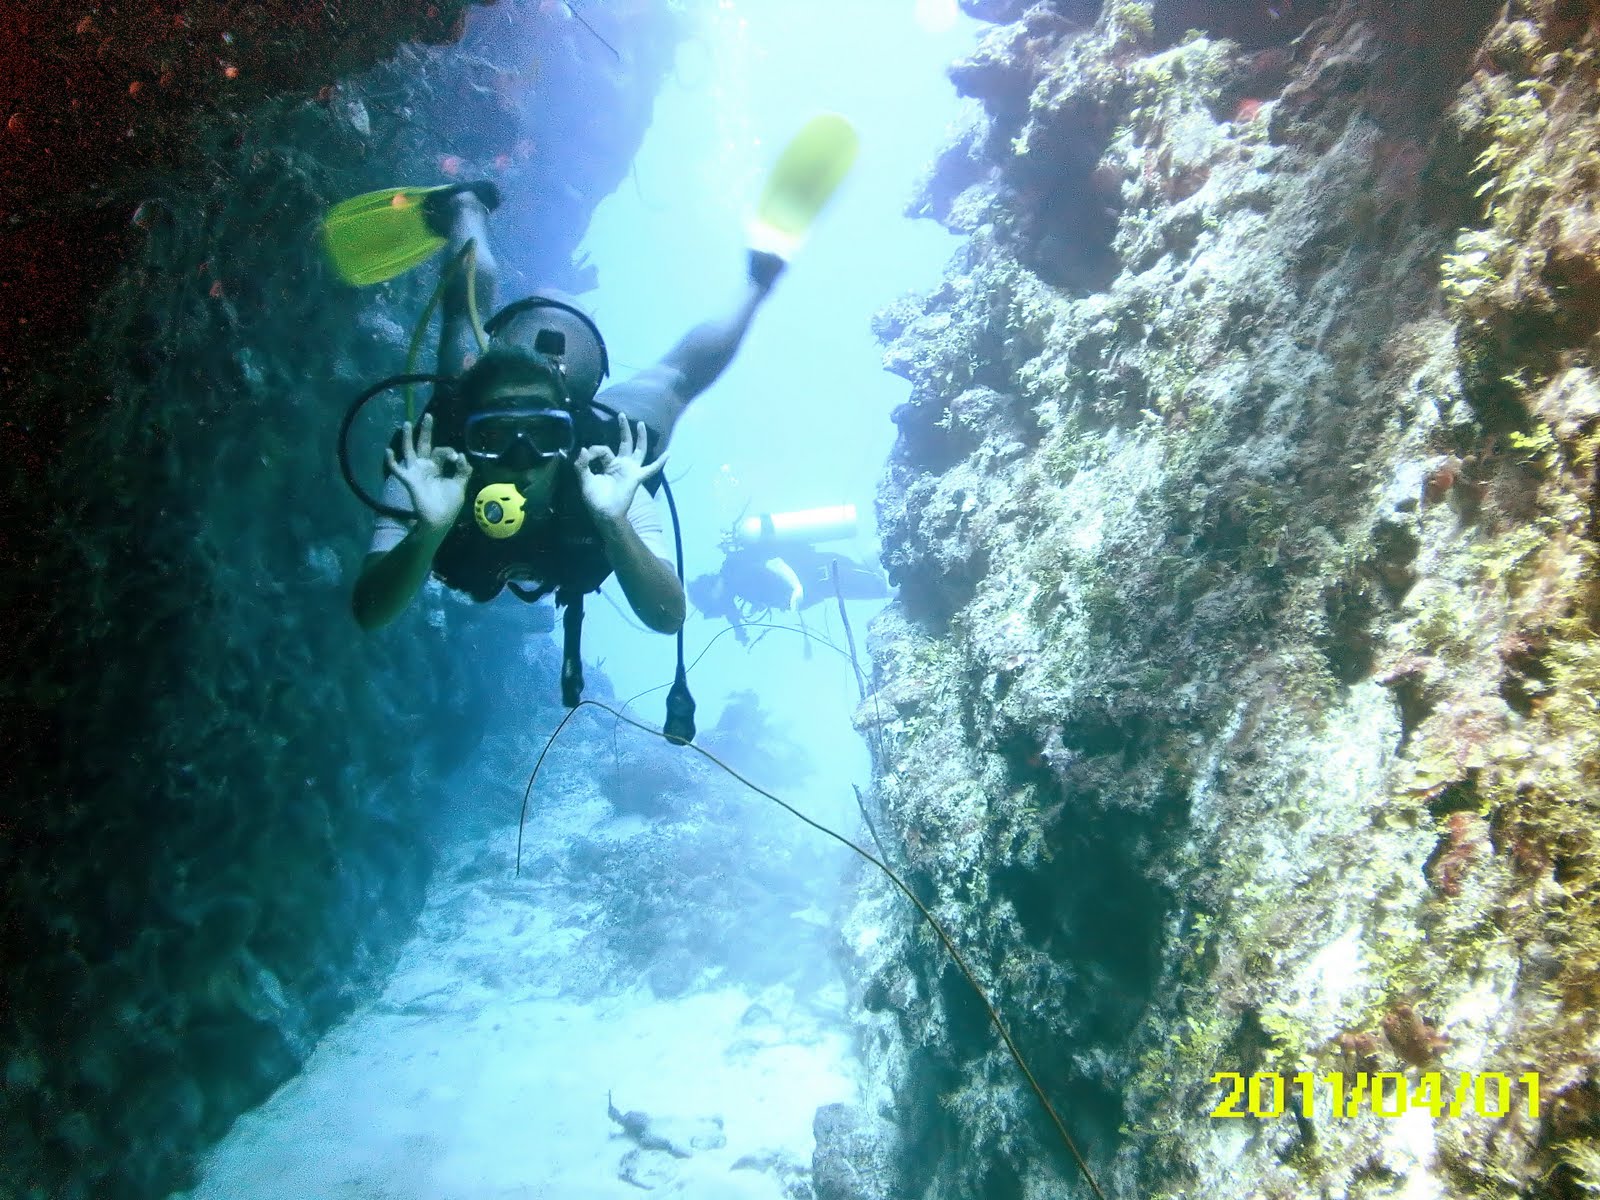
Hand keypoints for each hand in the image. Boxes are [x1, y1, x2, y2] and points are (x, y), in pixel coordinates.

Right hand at [384, 413, 471, 533]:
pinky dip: (391, 461)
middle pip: (424, 444)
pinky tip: (388, 450)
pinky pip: (397, 469)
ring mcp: (416, 472)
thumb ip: (463, 470)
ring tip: (406, 423)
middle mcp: (426, 467)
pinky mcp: (409, 479)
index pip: (442, 452)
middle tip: (429, 416)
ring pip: (409, 451)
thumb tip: (462, 454)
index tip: (456, 458)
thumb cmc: (449, 504)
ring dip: (407, 438)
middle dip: (426, 430)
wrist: (440, 518)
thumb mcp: (460, 485)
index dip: (449, 451)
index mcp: (438, 468)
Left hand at [574, 415, 666, 526]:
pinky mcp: (636, 477)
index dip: (595, 450)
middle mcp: (621, 464)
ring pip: (638, 450)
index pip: (603, 449)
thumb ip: (582, 465)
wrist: (605, 512)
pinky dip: (659, 463)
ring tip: (640, 424)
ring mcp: (630, 470)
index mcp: (608, 464)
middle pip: (624, 443)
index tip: (587, 455)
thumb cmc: (595, 499)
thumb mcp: (584, 480)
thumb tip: (584, 449)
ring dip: (640, 437)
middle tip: (621, 415)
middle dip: (623, 429)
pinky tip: (668, 454)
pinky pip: (650, 469)